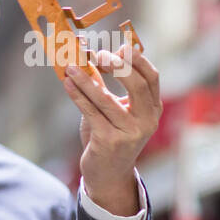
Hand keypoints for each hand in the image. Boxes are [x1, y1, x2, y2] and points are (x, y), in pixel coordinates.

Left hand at [63, 43, 161, 215]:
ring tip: (71, 67)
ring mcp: (130, 132)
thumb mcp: (113, 111)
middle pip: (138, 85)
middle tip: (99, 54)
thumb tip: (89, 57)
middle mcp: (146, 120)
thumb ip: (105, 87)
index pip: (152, 78)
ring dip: (86, 80)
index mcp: (152, 109)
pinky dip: (78, 96)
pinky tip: (67, 84)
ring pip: (107, 99)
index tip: (121, 46)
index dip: (137, 60)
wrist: (107, 173)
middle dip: (118, 66)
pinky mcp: (110, 141)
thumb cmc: (109, 136)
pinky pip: (91, 113)